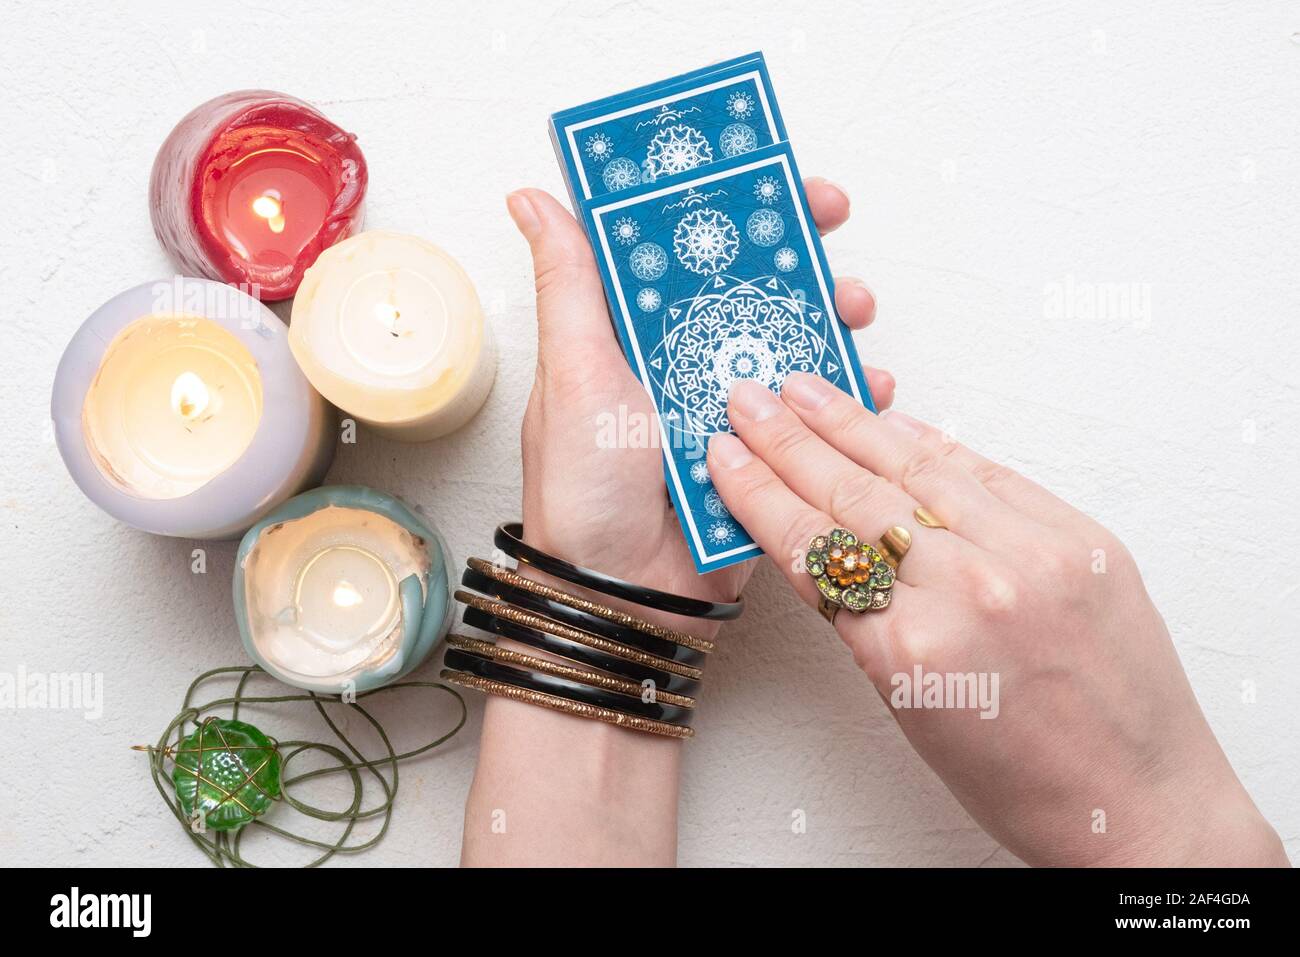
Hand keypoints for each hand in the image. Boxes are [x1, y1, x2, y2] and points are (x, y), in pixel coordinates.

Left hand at [505, 179, 893, 626]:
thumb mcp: (576, 373)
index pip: (687, 251)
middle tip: (831, 228)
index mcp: (635, 335)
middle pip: (750, 288)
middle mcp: (683, 364)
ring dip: (832, 314)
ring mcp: (729, 410)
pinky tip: (867, 384)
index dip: (729, 211)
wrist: (622, 598)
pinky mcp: (766, 456)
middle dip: (798, 252)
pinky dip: (849, 395)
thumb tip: (533, 198)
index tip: (773, 179)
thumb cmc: (584, 490)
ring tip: (852, 309)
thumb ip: (570, 286)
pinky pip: (816, 413)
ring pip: (793, 343)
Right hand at [707, 375, 1287, 865]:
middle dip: (791, 441)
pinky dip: (934, 444)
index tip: (725, 457)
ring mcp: (1033, 554)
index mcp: (913, 649)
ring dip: (854, 424)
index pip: (812, 546)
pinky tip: (893, 420)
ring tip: (808, 391)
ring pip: (920, 468)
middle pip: (855, 495)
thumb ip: (863, 617)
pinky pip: (987, 473)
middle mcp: (972, 589)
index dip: (758, 493)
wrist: (1136, 801)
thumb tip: (823, 539)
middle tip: (750, 402)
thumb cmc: (1022, 779)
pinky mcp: (1080, 536)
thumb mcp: (908, 705)